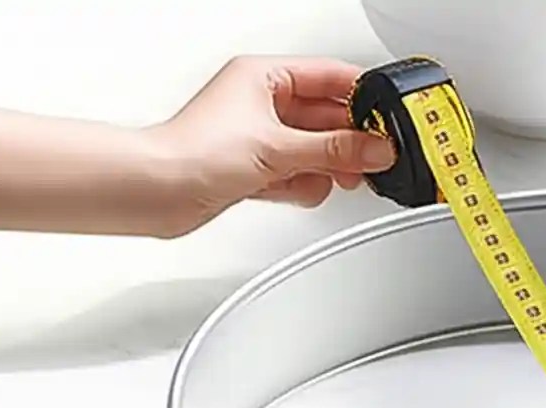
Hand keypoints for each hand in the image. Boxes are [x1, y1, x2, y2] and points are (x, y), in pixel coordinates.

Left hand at [148, 55, 397, 236]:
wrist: (155, 192)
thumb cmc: (194, 152)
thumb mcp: (279, 147)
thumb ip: (335, 149)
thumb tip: (376, 148)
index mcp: (263, 76)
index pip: (330, 75)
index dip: (363, 97)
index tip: (390, 118)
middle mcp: (261, 102)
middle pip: (327, 118)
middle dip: (347, 142)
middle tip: (372, 159)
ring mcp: (259, 136)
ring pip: (314, 149)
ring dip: (324, 167)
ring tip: (333, 178)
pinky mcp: (254, 169)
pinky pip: (297, 173)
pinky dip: (301, 184)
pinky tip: (296, 191)